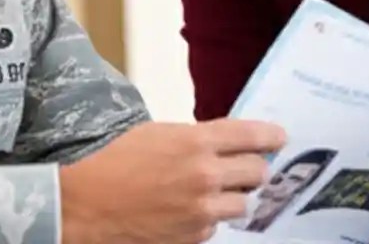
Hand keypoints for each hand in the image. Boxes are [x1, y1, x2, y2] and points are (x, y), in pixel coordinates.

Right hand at [58, 118, 285, 243]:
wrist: (88, 204)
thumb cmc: (117, 162)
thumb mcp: (159, 135)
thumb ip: (197, 138)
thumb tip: (226, 144)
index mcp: (196, 141)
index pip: (251, 136)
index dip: (271, 136)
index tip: (280, 139)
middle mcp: (206, 174)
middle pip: (258, 171)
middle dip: (253, 169)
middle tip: (245, 169)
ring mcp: (202, 209)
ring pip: (243, 204)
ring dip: (232, 198)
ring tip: (210, 194)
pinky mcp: (194, 236)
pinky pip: (217, 227)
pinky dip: (208, 221)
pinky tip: (186, 212)